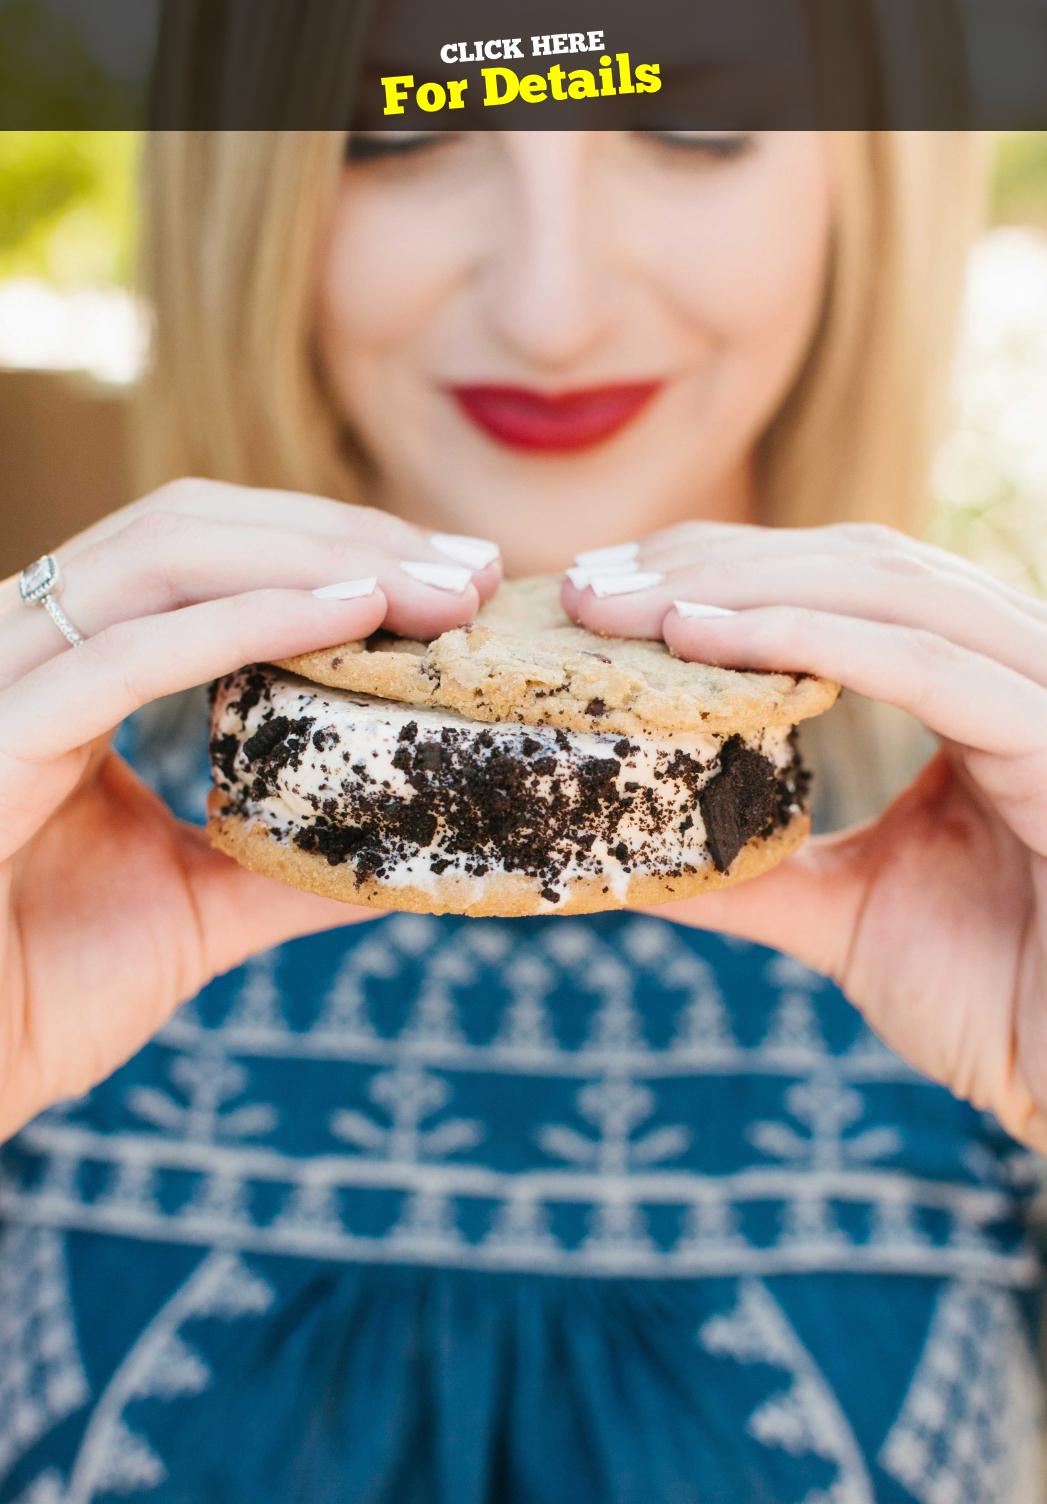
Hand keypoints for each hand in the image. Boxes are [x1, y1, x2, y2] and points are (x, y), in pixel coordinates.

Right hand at [0, 479, 500, 1138]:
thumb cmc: (37, 992)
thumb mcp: (200, 907)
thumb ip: (295, 862)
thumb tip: (415, 843)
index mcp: (71, 674)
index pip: (204, 558)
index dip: (328, 546)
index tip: (455, 579)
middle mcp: (31, 652)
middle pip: (193, 528)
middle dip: (343, 534)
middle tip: (472, 571)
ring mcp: (2, 683)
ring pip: (164, 559)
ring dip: (318, 559)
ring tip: (440, 590)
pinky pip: (124, 659)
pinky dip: (248, 621)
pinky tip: (352, 613)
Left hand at [563, 522, 1046, 1150]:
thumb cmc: (997, 999)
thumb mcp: (842, 914)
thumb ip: (749, 873)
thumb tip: (625, 857)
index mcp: (973, 693)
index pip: (844, 585)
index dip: (725, 569)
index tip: (604, 588)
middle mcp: (1015, 671)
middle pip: (856, 564)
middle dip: (712, 561)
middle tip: (584, 585)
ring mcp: (1044, 696)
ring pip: (887, 590)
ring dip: (741, 587)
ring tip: (621, 607)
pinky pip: (926, 666)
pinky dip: (808, 639)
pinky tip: (701, 638)